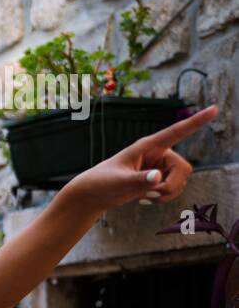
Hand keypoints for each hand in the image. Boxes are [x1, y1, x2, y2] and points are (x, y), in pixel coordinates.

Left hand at [67, 105, 216, 210]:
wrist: (93, 195)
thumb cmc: (101, 183)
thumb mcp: (118, 182)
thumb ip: (138, 180)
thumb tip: (156, 177)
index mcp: (147, 146)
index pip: (175, 132)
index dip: (196, 121)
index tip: (213, 109)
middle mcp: (157, 154)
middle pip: (184, 168)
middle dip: (172, 185)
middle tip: (151, 194)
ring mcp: (159, 166)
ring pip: (181, 180)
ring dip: (166, 194)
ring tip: (144, 196)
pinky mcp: (158, 178)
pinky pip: (174, 189)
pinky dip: (163, 198)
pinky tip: (146, 199)